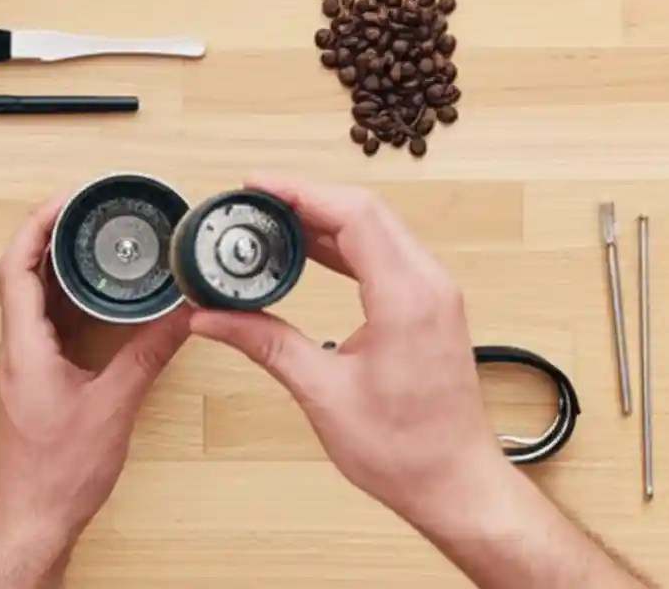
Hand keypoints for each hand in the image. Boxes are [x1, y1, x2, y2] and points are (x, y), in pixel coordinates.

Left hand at [0, 194, 190, 588]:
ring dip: (55, 265)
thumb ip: (148, 356)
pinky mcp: (35, 382)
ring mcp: (22, 367)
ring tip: (90, 239)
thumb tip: (178, 316)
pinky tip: (92, 298)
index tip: (66, 198)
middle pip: (19, 273)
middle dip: (49, 233)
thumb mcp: (113, 409)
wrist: (30, 522)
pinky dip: (65, 300)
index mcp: (24, 348)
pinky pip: (43, 324)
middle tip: (84, 208)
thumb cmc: (55, 477)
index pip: (16, 266)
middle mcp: (16, 351)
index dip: (37, 224)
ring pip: (29, 299)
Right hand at [190, 175, 506, 522]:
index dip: (301, 191)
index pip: (354, 215)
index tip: (257, 184)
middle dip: (306, 197)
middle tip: (254, 199)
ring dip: (325, 218)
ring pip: (377, 229)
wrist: (455, 484)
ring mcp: (434, 295)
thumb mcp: (322, 393)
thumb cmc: (406, 451)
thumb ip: (266, 342)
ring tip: (271, 220)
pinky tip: (309, 250)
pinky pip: (385, 254)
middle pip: (365, 211)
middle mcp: (429, 287)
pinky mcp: (429, 307)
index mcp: (407, 299)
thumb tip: (213, 318)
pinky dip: (344, 243)